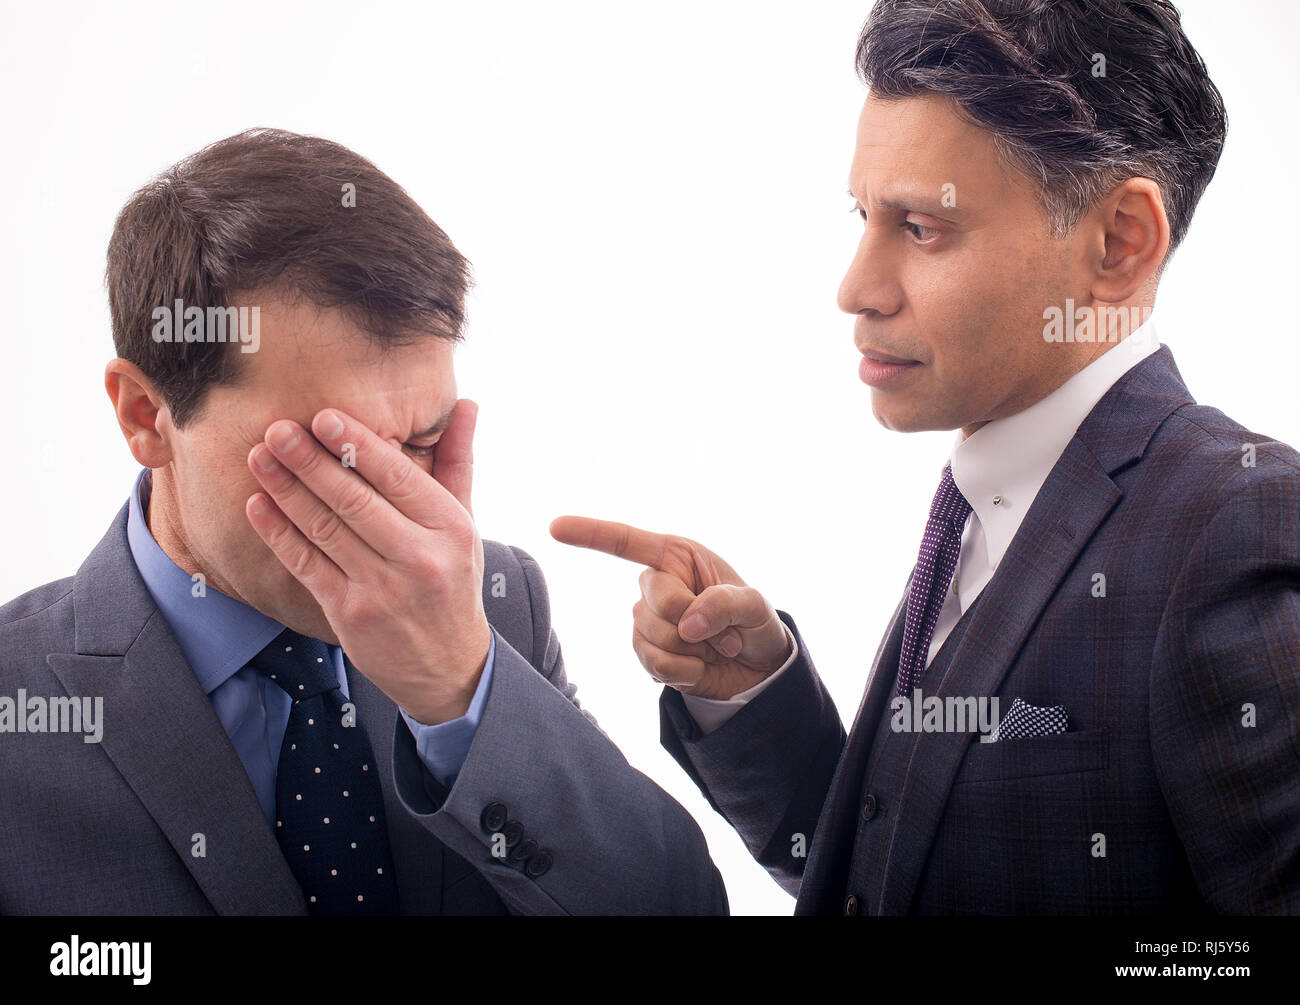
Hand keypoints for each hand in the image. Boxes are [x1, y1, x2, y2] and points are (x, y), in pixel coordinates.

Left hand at [245, 399, 490, 724]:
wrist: (448, 665)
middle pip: (354, 500)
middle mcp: (418, 558)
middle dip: (311, 462)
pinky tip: (257, 505)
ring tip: (259, 456)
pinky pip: (307, 565)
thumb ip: (457, 462)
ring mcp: (382, 589)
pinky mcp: (349, 614)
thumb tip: (468, 404)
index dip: (358, 445)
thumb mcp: (464, 522)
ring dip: (286, 490)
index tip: (323, 416)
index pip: (397, 477)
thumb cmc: (452, 580)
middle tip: (277, 429)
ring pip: (325, 529)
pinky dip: (279, 534)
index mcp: (449, 528)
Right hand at [548, 517, 790, 699]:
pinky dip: (685, 671)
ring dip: (693, 650)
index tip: (555, 527)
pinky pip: (654, 664)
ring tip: (714, 647)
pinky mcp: (646, 653)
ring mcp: (646, 620)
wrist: (755, 669)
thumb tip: (687, 624)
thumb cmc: (755, 624)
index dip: (590, 533)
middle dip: (694, 621)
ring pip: (653, 637)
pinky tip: (699, 666)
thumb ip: (725, 605)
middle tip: (724, 631)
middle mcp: (656, 584)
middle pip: (655, 601)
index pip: (627, 542)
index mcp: (677, 556)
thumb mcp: (756, 606)